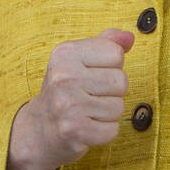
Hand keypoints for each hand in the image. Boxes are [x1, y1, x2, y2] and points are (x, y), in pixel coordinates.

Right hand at [6, 27, 133, 169]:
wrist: (40, 129)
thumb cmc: (66, 89)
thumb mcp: (80, 58)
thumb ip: (107, 43)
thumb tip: (130, 37)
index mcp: (66, 53)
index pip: (116, 54)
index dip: (111, 66)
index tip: (93, 74)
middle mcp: (64, 77)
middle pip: (121, 81)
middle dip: (113, 91)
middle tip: (91, 95)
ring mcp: (67, 105)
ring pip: (118, 107)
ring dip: (108, 113)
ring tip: (88, 111)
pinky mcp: (74, 131)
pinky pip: (113, 130)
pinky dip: (105, 131)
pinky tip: (88, 126)